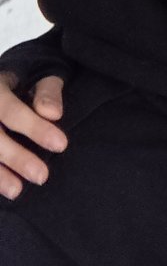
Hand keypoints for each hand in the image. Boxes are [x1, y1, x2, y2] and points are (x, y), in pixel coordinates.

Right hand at [0, 72, 66, 199]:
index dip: (35, 128)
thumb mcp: (35, 75)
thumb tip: (53, 113)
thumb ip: (47, 90)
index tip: (61, 145)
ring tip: (17, 191)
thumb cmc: (20, 81)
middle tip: (42, 177)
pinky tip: (3, 189)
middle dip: (16, 158)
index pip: (10, 110)